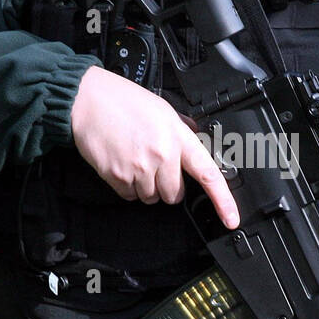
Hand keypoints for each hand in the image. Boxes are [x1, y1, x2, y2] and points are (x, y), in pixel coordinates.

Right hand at [70, 66, 238, 228]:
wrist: (87, 99)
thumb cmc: (122, 101)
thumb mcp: (162, 109)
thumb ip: (181, 129)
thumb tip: (196, 138)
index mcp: (178, 136)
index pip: (208, 174)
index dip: (223, 200)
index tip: (231, 219)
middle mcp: (162, 154)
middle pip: (174, 195)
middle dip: (166, 186)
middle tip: (153, 164)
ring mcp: (139, 167)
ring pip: (151, 198)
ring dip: (144, 186)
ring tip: (134, 159)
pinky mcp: (118, 176)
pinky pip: (129, 196)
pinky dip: (126, 186)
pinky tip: (121, 163)